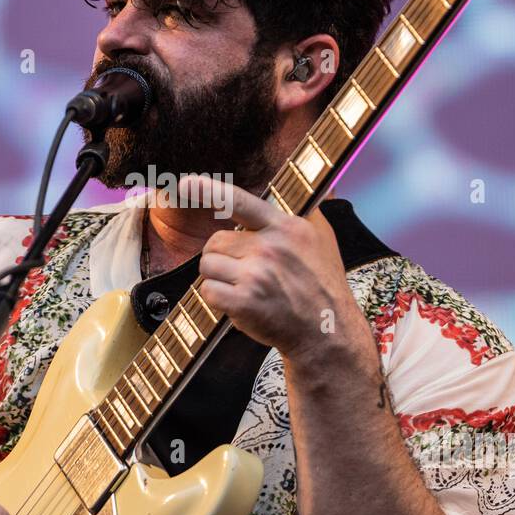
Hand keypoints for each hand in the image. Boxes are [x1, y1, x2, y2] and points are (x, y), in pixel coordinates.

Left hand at [176, 175, 368, 359]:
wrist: (327, 332)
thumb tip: (301, 185)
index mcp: (286, 228)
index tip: (188, 182)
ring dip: (218, 279)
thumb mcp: (323, 238)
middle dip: (221, 257)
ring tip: (243, 288)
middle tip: (242, 272)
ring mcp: (256, 275)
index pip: (241, 202)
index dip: (211, 191)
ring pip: (208, 266)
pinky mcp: (245, 302)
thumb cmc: (323, 285)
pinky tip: (239, 304)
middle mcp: (270, 248)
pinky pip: (208, 291)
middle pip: (215, 241)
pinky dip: (217, 299)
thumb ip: (305, 211)